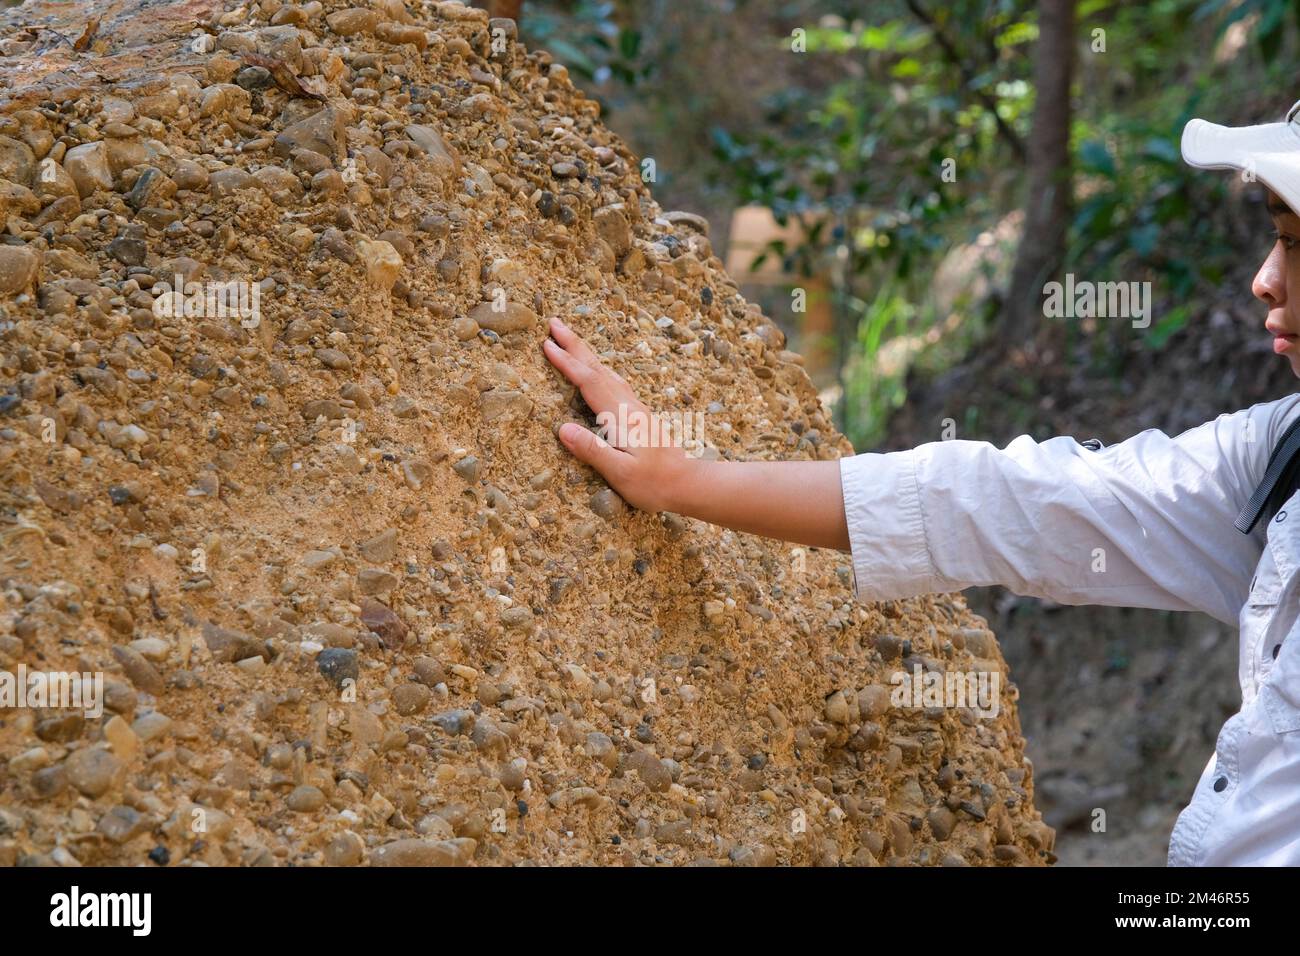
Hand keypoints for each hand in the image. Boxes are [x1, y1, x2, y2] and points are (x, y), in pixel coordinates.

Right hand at [542, 317, 696, 513]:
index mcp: (621, 416)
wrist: (691, 484)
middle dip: (575, 345)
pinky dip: (599, 369)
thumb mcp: (621, 474)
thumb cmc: (656, 484)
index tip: (546, 344)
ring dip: (586, 354)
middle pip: (598, 368)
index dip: (566, 362)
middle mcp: (629, 406)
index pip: (588, 381)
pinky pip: (614, 382)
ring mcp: (636, 409)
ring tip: (570, 341)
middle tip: (554, 323)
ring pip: (607, 372)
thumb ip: (593, 450)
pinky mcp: (640, 416)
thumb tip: (562, 428)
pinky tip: (600, 371)